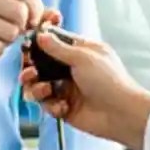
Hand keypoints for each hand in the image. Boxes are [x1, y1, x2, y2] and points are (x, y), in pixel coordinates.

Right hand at [19, 30, 149, 149]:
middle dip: (30, 69)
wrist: (121, 114)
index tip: (27, 46)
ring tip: (45, 91)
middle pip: (39, 65)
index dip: (38, 43)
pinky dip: (52, 105)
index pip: (52, 42)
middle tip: (29, 73)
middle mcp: (70, 69)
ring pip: (38, 85)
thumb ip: (58, 48)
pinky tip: (63, 107)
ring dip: (36, 88)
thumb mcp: (83, 58)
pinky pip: (47, 104)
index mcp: (79, 51)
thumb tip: (40, 35)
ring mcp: (66, 88)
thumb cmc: (109, 81)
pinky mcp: (64, 107)